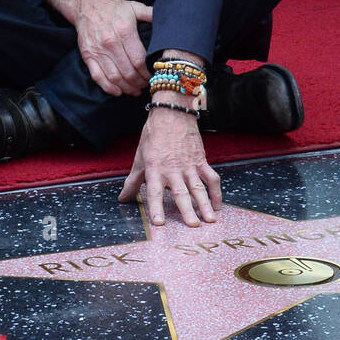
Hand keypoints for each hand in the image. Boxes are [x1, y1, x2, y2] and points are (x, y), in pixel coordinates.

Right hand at [47, 0, 151, 95]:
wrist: (86, 6)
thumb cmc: (114, 9)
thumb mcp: (134, 7)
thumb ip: (151, 14)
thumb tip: (169, 21)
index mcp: (124, 31)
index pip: (139, 60)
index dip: (148, 72)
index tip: (154, 75)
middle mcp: (110, 42)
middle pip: (128, 72)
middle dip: (140, 82)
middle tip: (146, 84)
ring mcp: (98, 51)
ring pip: (115, 77)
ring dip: (127, 88)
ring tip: (135, 90)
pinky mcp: (88, 56)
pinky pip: (98, 77)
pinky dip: (109, 88)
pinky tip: (118, 91)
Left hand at [119, 107, 221, 226]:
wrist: (171, 114)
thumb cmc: (153, 136)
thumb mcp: (140, 158)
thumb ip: (132, 181)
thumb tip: (123, 199)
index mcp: (155, 169)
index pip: (155, 192)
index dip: (156, 208)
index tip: (159, 223)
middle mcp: (172, 169)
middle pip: (180, 193)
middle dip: (187, 210)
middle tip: (193, 226)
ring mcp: (189, 166)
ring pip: (198, 187)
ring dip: (205, 204)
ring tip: (210, 219)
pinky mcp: (200, 161)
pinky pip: (211, 178)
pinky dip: (216, 192)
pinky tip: (217, 205)